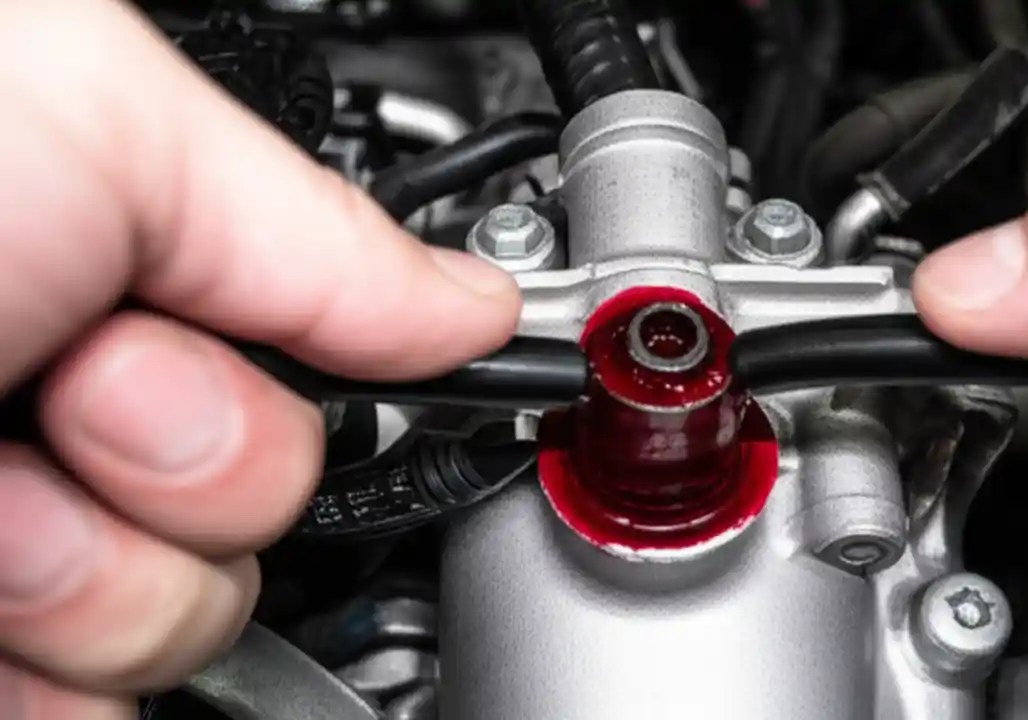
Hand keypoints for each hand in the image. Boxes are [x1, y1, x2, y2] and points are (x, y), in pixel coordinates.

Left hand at [0, 1, 519, 716]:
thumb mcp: (113, 121)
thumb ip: (321, 234)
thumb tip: (477, 304)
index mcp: (134, 272)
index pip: (333, 367)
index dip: (385, 387)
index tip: (443, 399)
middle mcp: (79, 399)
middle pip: (275, 510)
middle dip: (204, 458)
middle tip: (84, 377)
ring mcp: (20, 531)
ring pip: (188, 627)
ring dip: (102, 572)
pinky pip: (87, 717)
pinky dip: (58, 692)